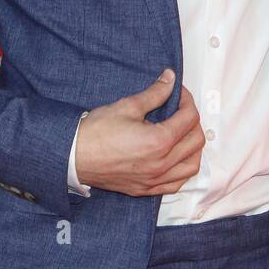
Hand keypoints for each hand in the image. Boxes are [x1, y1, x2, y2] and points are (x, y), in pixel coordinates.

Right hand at [75, 71, 205, 195]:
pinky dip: (182, 170)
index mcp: (159, 142)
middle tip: (181, 110)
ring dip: (193, 148)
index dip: (187, 101)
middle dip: (193, 122)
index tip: (178, 94)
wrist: (72, 157)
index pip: (189, 118)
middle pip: (196, 142)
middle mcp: (161, 164)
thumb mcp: (127, 106)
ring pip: (191, 166)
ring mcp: (154, 180)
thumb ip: (154, 93)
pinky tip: (175, 159)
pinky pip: (176, 184)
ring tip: (182, 134)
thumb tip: (169, 80)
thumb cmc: (95, 133)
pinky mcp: (145, 189)